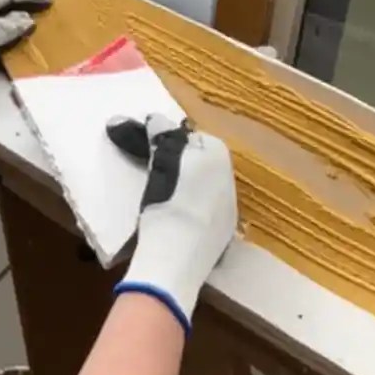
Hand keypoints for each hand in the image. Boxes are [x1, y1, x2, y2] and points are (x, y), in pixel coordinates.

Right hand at [106, 114, 237, 333]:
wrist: (178, 255)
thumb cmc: (168, 199)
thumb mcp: (160, 160)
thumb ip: (159, 135)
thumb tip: (154, 119)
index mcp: (217, 153)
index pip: (189, 138)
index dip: (164, 142)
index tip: (144, 151)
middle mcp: (230, 177)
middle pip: (199, 163)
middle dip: (177, 165)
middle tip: (150, 174)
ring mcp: (229, 208)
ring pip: (203, 189)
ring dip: (185, 188)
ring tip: (161, 199)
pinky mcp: (223, 235)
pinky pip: (204, 213)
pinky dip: (190, 211)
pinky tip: (175, 221)